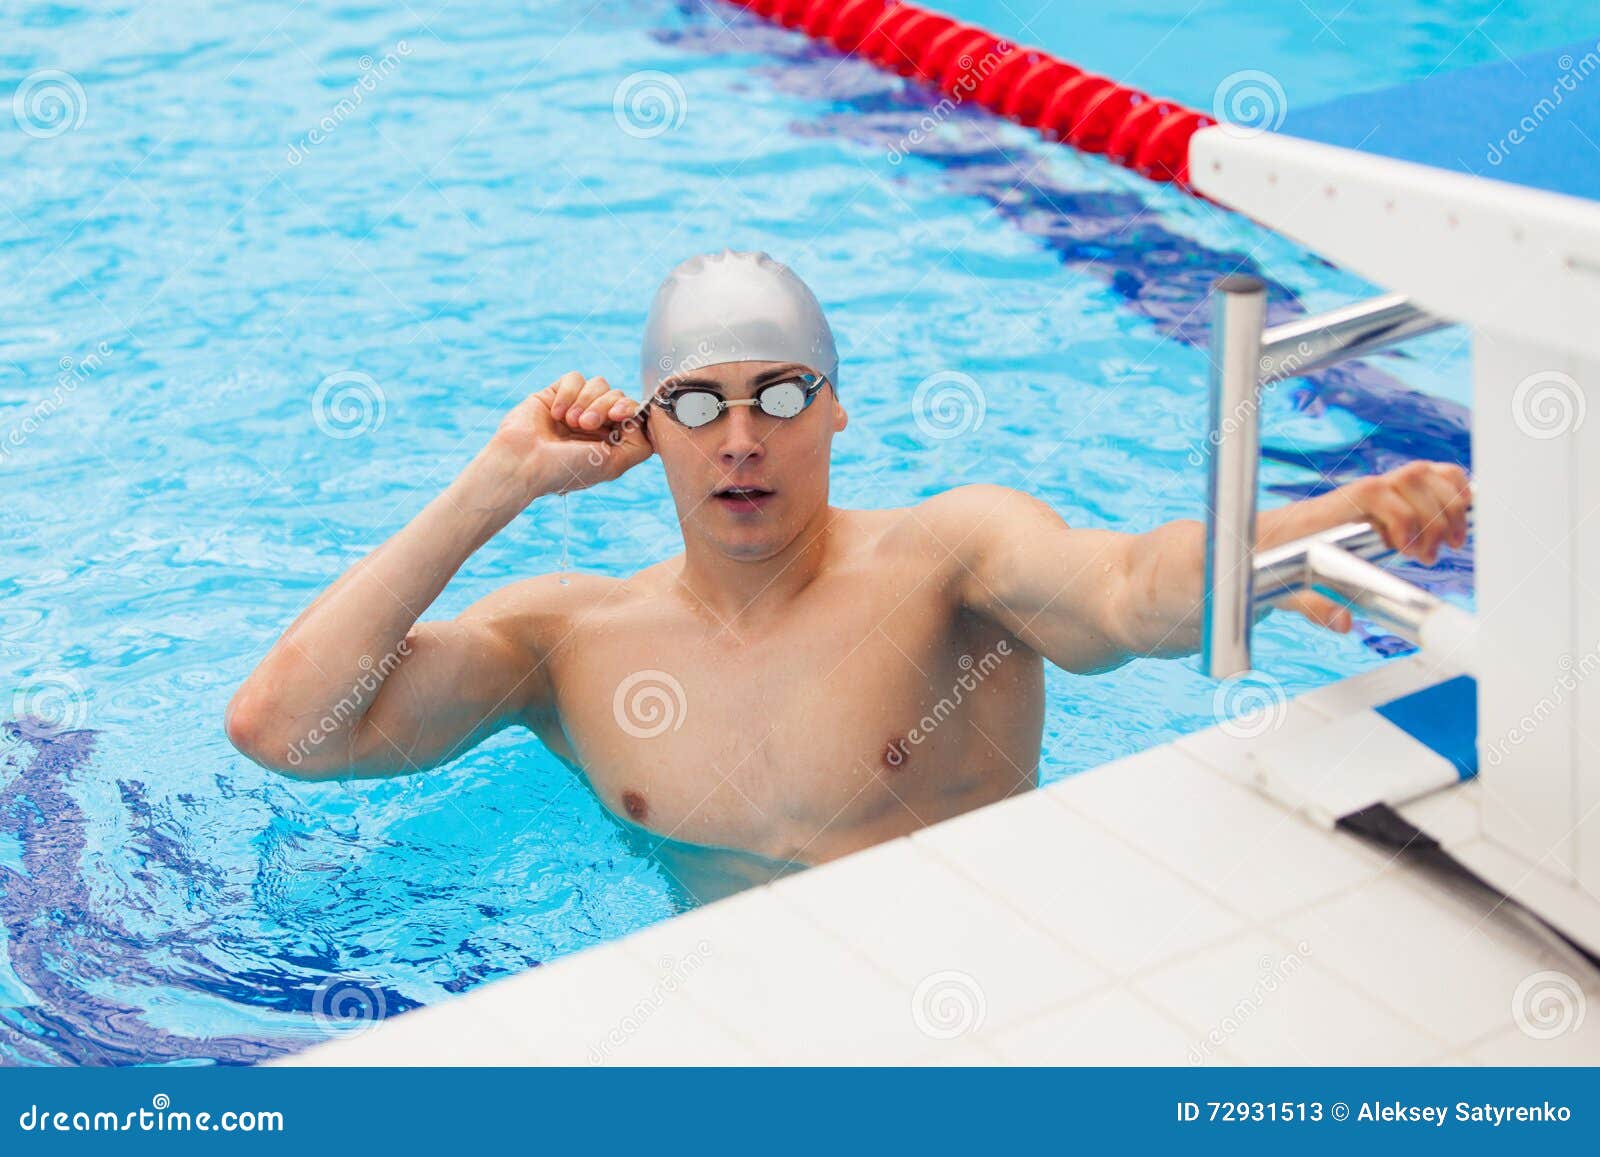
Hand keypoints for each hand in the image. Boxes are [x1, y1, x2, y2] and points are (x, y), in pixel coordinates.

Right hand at [478, 372, 652, 502]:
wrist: (524, 462)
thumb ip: (639, 446)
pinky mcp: (555, 394)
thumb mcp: (612, 465)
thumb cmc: (566, 469)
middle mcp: (595, 424)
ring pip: (599, 384)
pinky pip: (575, 378)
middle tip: (587, 424)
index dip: (631, 410)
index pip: (633, 413)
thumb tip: (645, 421)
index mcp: (610, 441)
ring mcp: (576, 407)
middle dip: (607, 407)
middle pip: (619, 396)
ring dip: (587, 401)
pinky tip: (557, 413)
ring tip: (571, 422)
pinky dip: (568, 393)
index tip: (621, 416)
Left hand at [1281, 461, 1470, 632]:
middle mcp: (1358, 493)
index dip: (1403, 518)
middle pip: (1410, 480)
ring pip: (1424, 474)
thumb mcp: (1289, 590)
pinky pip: (1427, 477)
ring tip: (1451, 542)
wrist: (1267, 539)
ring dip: (1449, 505)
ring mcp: (1377, 489)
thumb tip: (1346, 623)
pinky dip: (1452, 488)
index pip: (1376, 494)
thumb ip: (1315, 606)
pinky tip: (1459, 517)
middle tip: (1430, 556)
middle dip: (1434, 518)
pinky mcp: (1390, 494)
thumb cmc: (1277, 563)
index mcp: (1333, 510)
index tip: (1410, 552)